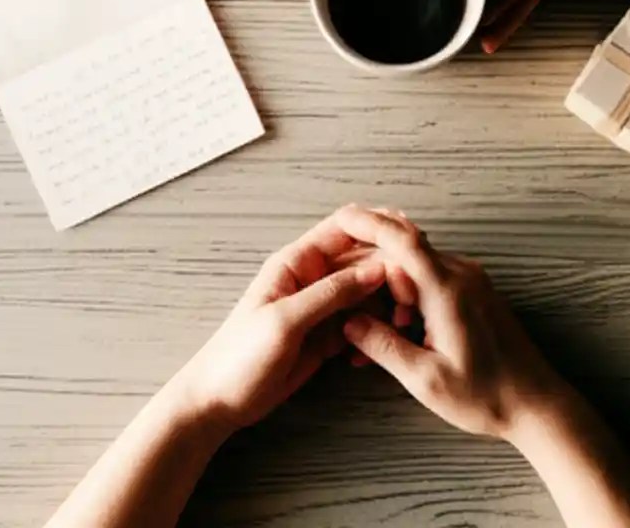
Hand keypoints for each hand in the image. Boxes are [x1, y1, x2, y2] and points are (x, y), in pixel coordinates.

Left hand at [170, 208, 386, 429]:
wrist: (218, 401)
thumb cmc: (239, 357)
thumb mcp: (285, 321)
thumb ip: (331, 293)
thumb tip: (377, 268)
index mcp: (297, 262)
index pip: (346, 227)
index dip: (380, 230)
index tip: (410, 246)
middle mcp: (313, 278)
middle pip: (366, 260)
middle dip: (392, 275)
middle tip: (408, 302)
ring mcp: (322, 307)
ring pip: (369, 293)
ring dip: (387, 307)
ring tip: (397, 328)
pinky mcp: (327, 335)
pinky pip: (362, 323)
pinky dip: (373, 334)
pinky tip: (369, 355)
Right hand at [336, 209, 570, 439]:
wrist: (536, 404)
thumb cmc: (487, 396)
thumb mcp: (425, 379)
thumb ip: (384, 346)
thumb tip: (350, 323)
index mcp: (448, 290)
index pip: (402, 239)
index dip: (368, 223)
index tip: (341, 218)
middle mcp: (462, 276)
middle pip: (403, 253)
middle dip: (369, 273)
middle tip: (346, 304)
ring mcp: (472, 282)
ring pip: (416, 268)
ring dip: (389, 291)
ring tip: (372, 334)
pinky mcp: (476, 293)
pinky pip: (433, 280)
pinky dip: (409, 297)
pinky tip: (401, 330)